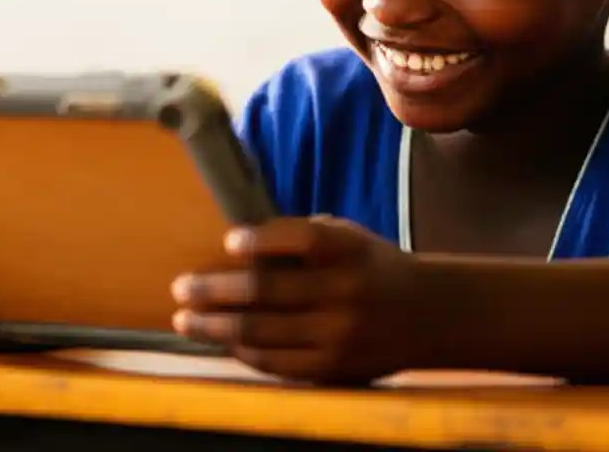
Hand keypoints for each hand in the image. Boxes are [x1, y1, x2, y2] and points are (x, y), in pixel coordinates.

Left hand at [170, 216, 419, 383]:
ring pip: (262, 333)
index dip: (260, 241)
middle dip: (213, 291)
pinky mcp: (332, 368)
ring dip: (214, 327)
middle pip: (266, 292)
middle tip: (181, 288)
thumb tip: (238, 247)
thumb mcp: (347, 239)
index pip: (301, 240)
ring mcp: (338, 335)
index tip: (228, 241)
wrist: (427, 314)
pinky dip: (242, 351)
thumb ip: (301, 240)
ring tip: (185, 320)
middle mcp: (345, 293)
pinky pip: (275, 362)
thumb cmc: (371, 266)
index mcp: (349, 250)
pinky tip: (222, 341)